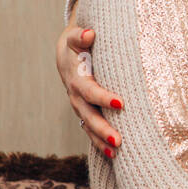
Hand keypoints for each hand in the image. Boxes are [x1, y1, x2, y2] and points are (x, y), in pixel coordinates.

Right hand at [56, 5, 123, 157]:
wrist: (67, 51)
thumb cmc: (78, 42)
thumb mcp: (75, 36)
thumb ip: (80, 35)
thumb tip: (89, 34)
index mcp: (76, 77)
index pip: (89, 90)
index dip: (102, 97)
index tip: (120, 102)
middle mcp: (76, 95)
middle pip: (88, 115)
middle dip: (103, 128)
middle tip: (119, 139)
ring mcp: (79, 106)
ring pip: (89, 126)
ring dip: (102, 140)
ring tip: (118, 151)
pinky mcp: (84, 112)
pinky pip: (90, 131)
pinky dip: (100, 143)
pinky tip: (115, 155)